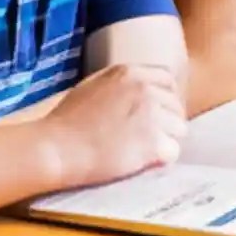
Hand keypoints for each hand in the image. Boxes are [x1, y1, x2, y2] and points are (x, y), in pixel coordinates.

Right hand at [38, 64, 187, 188]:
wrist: (55, 148)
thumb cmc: (65, 123)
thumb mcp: (93, 87)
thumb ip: (121, 85)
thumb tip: (144, 91)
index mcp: (128, 73)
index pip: (168, 79)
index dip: (166, 98)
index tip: (159, 113)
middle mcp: (143, 89)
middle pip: (177, 106)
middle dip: (167, 123)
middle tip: (147, 139)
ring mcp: (150, 114)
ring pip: (179, 129)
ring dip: (165, 141)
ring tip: (141, 151)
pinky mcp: (152, 142)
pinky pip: (173, 152)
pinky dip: (160, 160)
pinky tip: (141, 162)